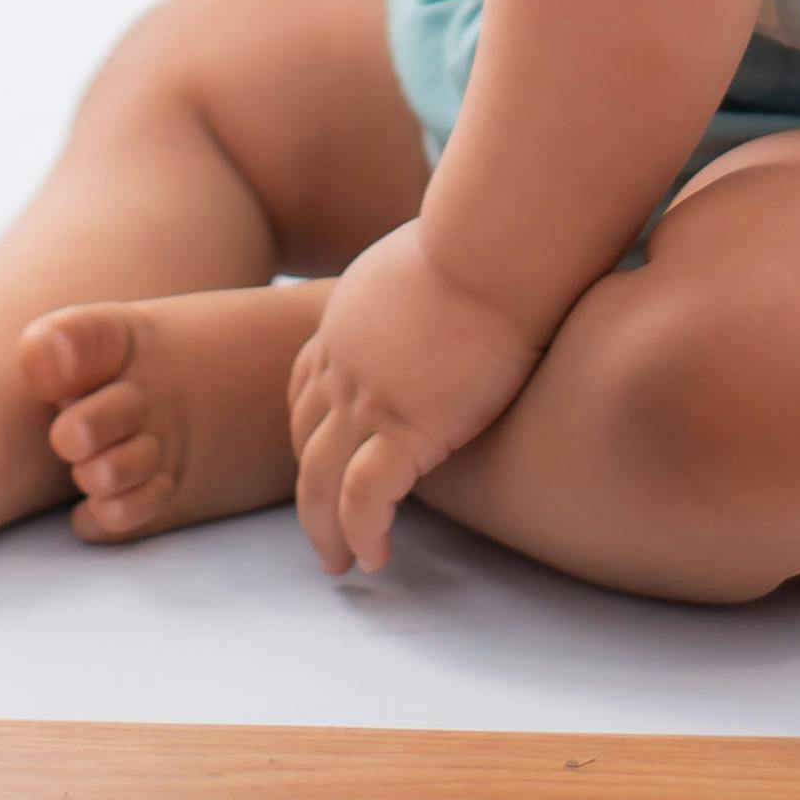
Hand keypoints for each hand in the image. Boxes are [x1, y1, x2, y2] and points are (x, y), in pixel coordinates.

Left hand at [288, 222, 546, 575]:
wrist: (494, 243)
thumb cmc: (487, 237)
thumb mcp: (432, 250)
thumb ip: (427, 279)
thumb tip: (464, 273)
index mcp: (350, 320)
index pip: (309, 382)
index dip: (310, 425)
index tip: (322, 454)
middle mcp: (345, 362)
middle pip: (305, 437)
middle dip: (307, 487)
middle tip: (321, 527)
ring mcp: (368, 397)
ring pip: (321, 478)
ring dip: (325, 528)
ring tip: (340, 563)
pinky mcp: (406, 426)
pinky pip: (366, 496)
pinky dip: (363, 531)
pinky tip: (376, 555)